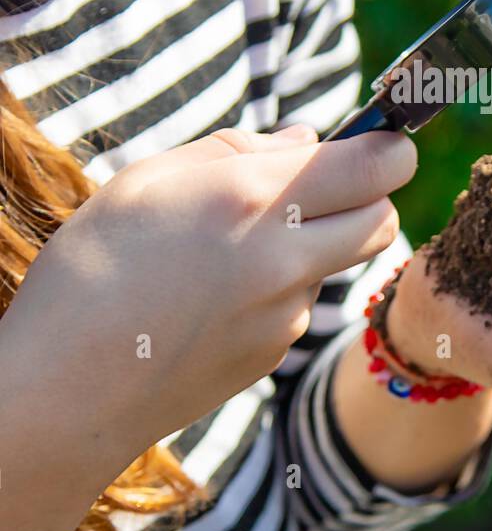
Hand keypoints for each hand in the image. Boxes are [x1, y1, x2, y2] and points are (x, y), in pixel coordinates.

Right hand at [4, 125, 415, 449]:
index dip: (388, 146)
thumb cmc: (93, 268)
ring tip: (228, 251)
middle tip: (318, 188)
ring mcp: (286, 316)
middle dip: (368, 197)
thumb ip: (238, 149)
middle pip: (384, 219)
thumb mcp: (148, 179)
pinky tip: (210, 300)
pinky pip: (297, 307)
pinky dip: (275, 293)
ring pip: (336, 263)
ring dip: (312, 246)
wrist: (64, 390)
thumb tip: (307, 140)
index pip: (380, 165)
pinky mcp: (274, 356)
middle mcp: (286, 259)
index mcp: (255, 199)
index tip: (370, 141)